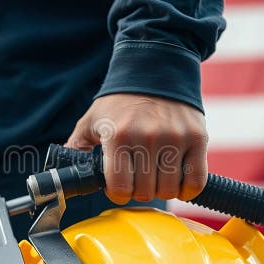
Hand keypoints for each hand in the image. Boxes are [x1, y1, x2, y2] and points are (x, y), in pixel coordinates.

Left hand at [65, 94, 207, 203]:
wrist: (156, 69)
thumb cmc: (120, 100)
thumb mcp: (91, 120)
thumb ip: (76, 148)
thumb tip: (65, 173)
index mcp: (118, 136)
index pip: (119, 188)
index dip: (118, 193)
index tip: (119, 186)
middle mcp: (147, 137)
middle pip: (145, 192)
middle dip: (139, 191)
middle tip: (139, 178)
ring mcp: (175, 138)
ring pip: (169, 189)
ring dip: (162, 189)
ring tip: (157, 176)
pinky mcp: (197, 138)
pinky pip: (196, 180)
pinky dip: (187, 188)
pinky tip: (177, 180)